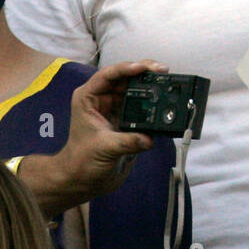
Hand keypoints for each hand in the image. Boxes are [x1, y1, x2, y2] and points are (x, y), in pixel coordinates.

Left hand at [49, 59, 164, 201]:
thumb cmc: (81, 162)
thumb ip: (127, 142)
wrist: (82, 180)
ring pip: (136, 87)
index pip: (107, 75)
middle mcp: (102, 98)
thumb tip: (149, 138)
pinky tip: (164, 100)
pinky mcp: (127, 117)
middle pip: (125, 77)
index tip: (143, 68)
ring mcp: (116, 107)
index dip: (126, 68)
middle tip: (162, 71)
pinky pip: (142, 103)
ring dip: (151, 84)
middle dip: (144, 71)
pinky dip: (154, 101)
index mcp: (88, 98)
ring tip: (167, 81)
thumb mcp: (104, 149)